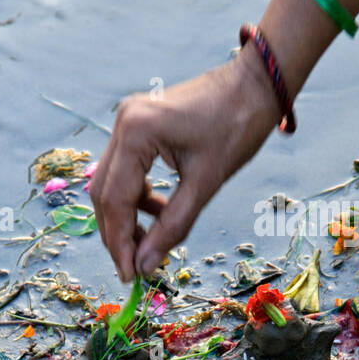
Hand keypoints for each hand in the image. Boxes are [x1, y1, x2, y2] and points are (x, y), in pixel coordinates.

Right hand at [89, 49, 280, 281]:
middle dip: (117, 232)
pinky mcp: (139, 125)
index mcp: (136, 132)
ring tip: (150, 243)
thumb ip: (173, 225)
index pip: (115, 199)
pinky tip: (159, 211)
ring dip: (128, 215)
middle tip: (134, 267)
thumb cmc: (237, 126)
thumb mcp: (206, 182)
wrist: (254, 84)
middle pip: (104, 192)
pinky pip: (128, 169)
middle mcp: (123, 123)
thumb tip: (146, 264)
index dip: (119, 242)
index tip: (129, 275)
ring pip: (113, 182)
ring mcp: (128, 122)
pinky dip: (138, 195)